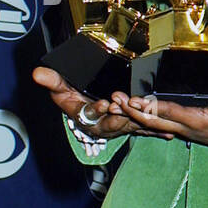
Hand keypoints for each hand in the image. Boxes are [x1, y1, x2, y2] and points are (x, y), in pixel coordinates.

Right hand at [32, 66, 157, 138]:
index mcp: (85, 116)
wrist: (82, 103)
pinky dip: (156, 131)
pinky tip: (170, 134)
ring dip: (142, 122)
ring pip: (131, 125)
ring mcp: (117, 126)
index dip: (97, 110)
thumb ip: (51, 80)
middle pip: (114, 123)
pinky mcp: (130, 124)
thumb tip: (37, 73)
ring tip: (155, 119)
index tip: (105, 103)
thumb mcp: (58, 86)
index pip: (90, 114)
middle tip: (136, 108)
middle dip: (124, 115)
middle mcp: (102, 125)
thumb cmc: (70, 94)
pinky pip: (144, 129)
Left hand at [107, 91, 207, 152]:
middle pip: (154, 121)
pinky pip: (158, 124)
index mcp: (199, 122)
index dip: (152, 106)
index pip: (171, 112)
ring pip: (152, 124)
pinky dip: (142, 117)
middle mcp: (187, 128)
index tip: (135, 100)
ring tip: (114, 104)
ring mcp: (183, 130)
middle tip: (113, 100)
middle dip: (132, 112)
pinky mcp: (183, 128)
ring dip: (133, 115)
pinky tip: (131, 111)